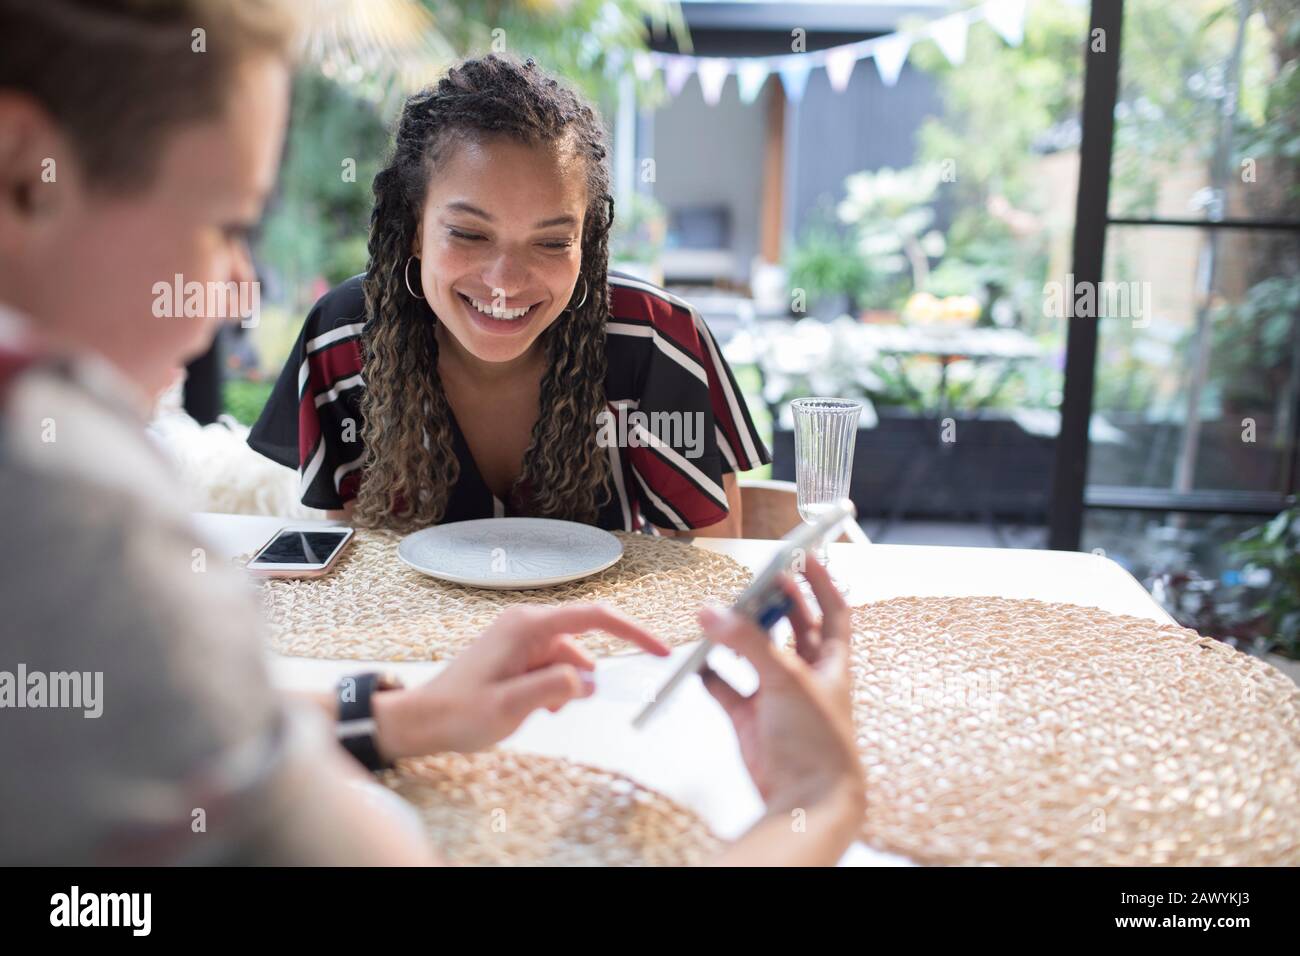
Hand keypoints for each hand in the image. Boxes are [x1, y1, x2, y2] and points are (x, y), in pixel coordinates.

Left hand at [375, 603, 668, 757]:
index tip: (659, 650)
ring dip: (567, 686)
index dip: (633, 632)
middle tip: (562, 708)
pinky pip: (553, 665)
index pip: (595, 617)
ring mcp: (521, 636)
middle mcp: (527, 623)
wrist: (424, 719)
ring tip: (539, 712)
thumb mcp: (511, 706)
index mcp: (528, 625)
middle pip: (582, 641)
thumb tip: (588, 679)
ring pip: (569, 658)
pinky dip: (555, 686)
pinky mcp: (517, 651)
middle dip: (585, 675)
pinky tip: (537, 708)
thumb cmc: (460, 712)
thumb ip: (554, 688)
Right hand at [698, 557, 864, 818]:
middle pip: (791, 627)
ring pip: (755, 655)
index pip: (833, 611)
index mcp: (831, 662)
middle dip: (772, 604)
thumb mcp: (786, 679)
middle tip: (750, 582)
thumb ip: (746, 643)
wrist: (807, 799)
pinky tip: (698, 660)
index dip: (821, 583)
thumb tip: (712, 612)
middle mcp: (805, 675)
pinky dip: (711, 674)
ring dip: (737, 635)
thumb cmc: (818, 743)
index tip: (803, 556)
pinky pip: (726, 688)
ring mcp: (776, 697)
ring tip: (718, 614)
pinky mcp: (750, 719)